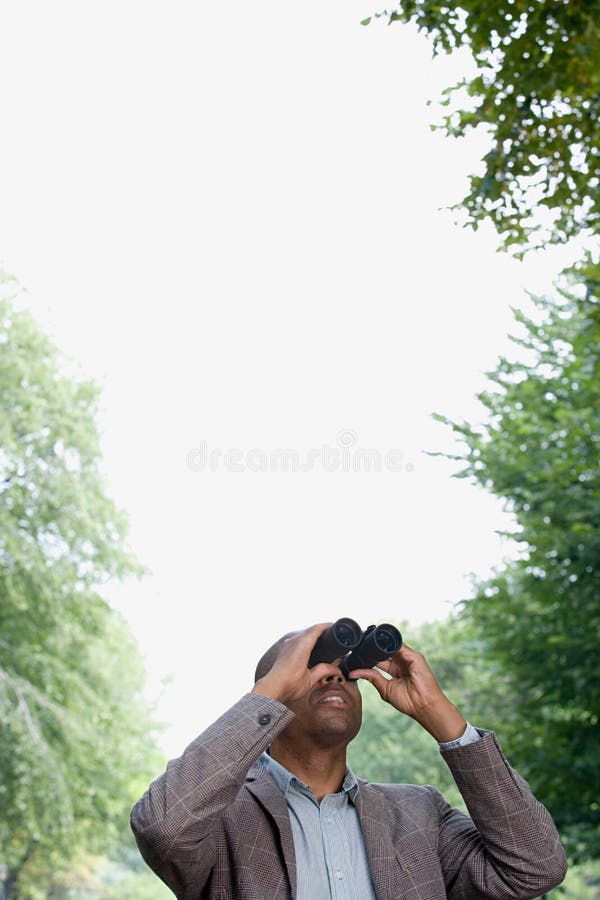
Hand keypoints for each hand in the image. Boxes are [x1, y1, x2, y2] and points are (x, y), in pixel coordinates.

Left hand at [252, 623, 345, 706]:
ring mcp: (288, 644)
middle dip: (321, 629)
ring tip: (324, 638)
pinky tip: (311, 645)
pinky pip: (298, 638)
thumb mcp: (310, 679)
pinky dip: (307, 638)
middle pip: (310, 629)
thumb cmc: (289, 684)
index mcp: (301, 647)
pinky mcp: (285, 649)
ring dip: (313, 633)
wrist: (272, 688)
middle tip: (332, 633)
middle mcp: (293, 642)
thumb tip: (336, 669)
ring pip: (303, 633)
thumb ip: (324, 671)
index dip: (326, 626)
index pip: (315, 630)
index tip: (335, 626)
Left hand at [348, 643, 466, 742]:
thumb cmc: (408, 701)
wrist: (423, 706)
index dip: (369, 655)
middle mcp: (401, 663)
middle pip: (385, 650)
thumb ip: (372, 678)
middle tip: (358, 641)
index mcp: (395, 671)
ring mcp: (408, 658)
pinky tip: (380, 641)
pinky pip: (401, 646)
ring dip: (380, 642)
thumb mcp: (386, 688)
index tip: (356, 652)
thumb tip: (353, 673)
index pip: (380, 659)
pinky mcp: (415, 656)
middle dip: (373, 646)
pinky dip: (391, 643)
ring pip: (392, 646)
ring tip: (366, 637)